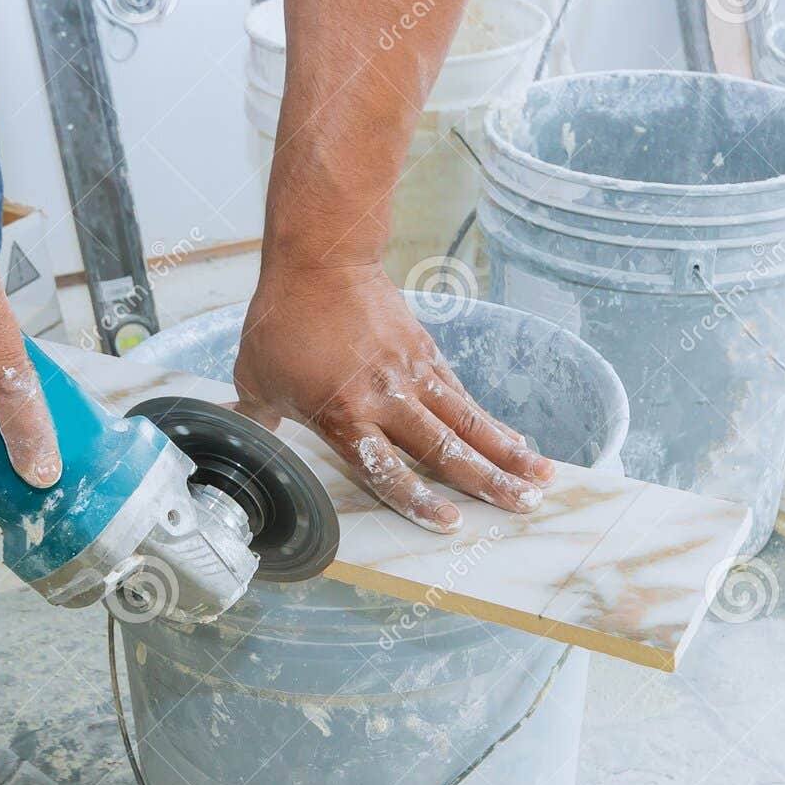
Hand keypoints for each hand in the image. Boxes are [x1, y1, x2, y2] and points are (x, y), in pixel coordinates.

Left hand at [233, 265, 557, 532]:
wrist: (321, 260)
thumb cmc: (284, 320)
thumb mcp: (256, 376)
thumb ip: (259, 415)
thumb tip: (242, 434)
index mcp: (344, 414)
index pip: (387, 470)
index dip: (420, 501)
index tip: (452, 524)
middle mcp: (386, 399)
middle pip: (444, 449)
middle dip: (488, 481)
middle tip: (525, 505)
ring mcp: (412, 374)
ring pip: (467, 421)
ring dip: (506, 452)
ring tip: (542, 476)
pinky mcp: (426, 352)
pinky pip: (462, 395)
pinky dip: (490, 421)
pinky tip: (514, 441)